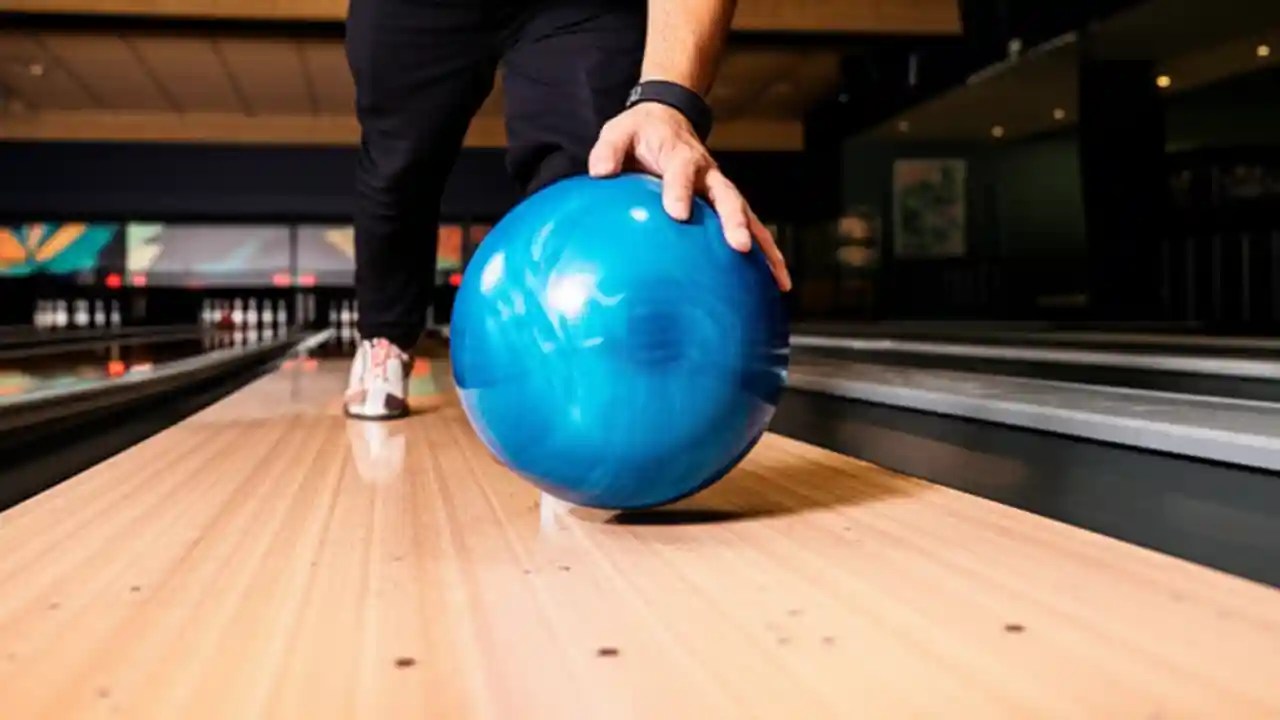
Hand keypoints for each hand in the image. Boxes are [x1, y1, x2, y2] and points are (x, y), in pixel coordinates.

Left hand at [588, 103, 791, 291]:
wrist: (667, 119)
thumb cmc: (640, 132)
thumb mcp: (619, 132)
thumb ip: (609, 151)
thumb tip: (599, 173)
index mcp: (681, 156)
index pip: (682, 172)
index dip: (680, 190)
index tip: (677, 214)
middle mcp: (708, 174)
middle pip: (728, 197)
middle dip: (735, 222)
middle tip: (740, 246)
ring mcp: (721, 191)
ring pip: (748, 218)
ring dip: (765, 247)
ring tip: (780, 279)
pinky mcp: (725, 206)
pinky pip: (749, 230)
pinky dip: (766, 256)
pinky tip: (775, 285)